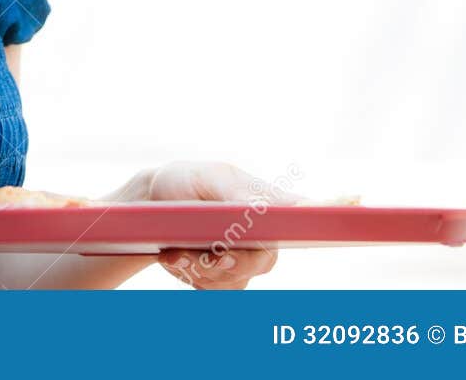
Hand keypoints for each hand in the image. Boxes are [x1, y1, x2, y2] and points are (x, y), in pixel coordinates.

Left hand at [116, 160, 297, 289]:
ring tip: (177, 251)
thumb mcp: (207, 177)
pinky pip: (213, 288)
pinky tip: (172, 257)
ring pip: (234, 280)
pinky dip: (190, 275)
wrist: (152, 205)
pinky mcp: (220, 278)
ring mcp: (242, 260)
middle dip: (234, 262)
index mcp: (268, 204)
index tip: (302, 220)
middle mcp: (263, 236)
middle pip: (263, 261)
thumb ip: (235, 192)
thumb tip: (264, 207)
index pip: (302, 214)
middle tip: (214, 256)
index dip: (314, 218)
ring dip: (203, 268)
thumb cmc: (186, 182)